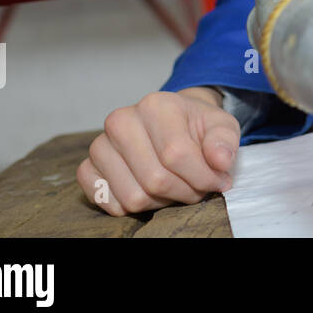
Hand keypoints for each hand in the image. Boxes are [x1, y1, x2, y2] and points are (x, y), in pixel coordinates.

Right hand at [76, 86, 238, 215]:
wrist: (173, 125)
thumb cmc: (196, 128)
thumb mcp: (221, 126)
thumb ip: (225, 140)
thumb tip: (220, 160)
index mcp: (155, 105)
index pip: (177, 155)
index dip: (203, 177)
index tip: (218, 181)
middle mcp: (121, 121)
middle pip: (155, 179)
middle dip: (185, 192)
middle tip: (197, 187)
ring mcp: (100, 145)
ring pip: (133, 197)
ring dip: (161, 202)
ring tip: (175, 187)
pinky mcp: (87, 168)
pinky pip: (106, 202)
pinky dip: (132, 207)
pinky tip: (149, 191)